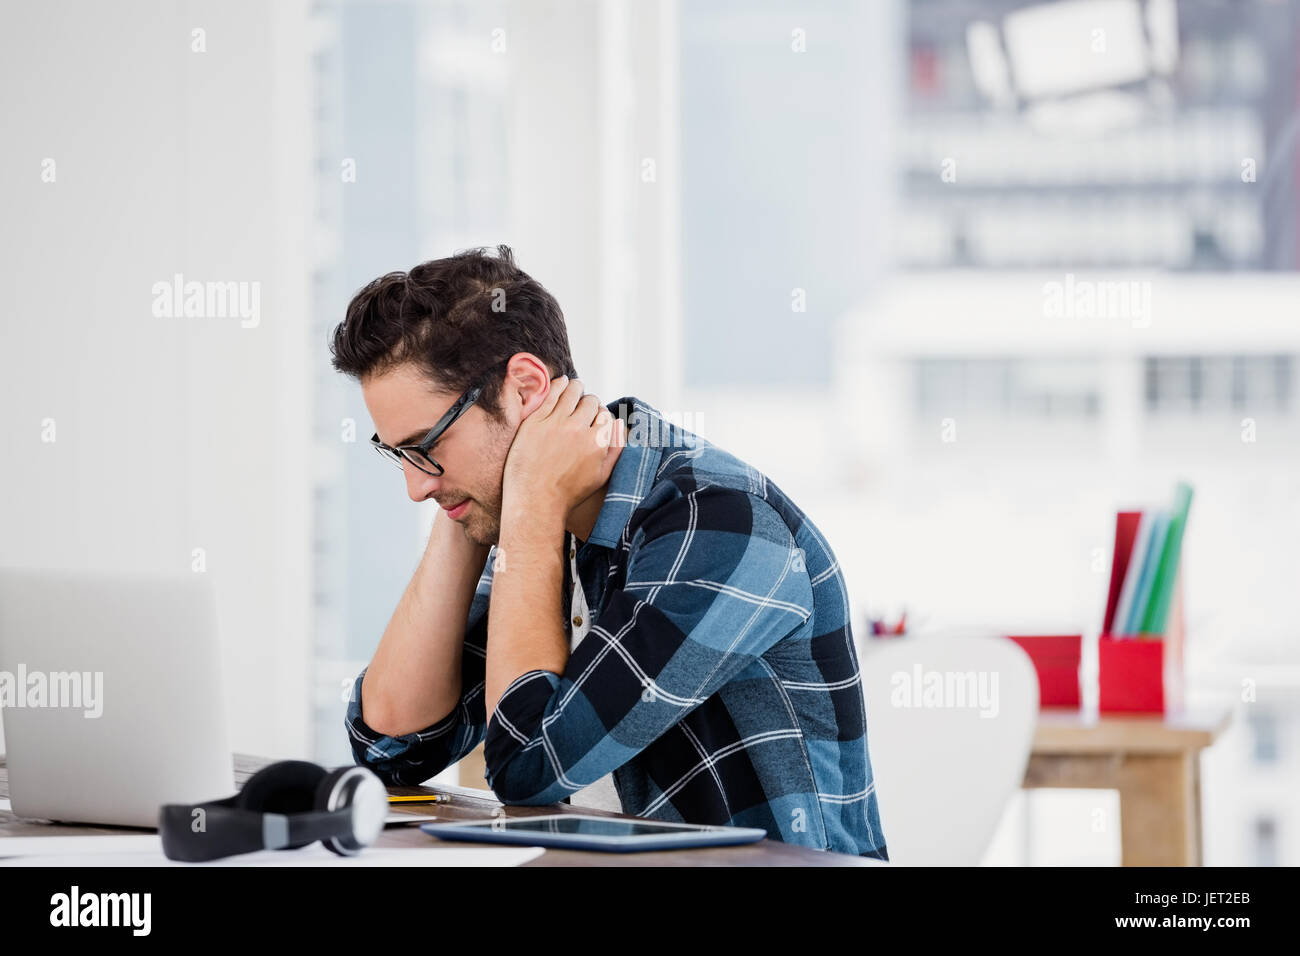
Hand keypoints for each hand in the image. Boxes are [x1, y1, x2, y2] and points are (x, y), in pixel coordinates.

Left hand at [501, 376, 625, 517]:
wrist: (535, 500)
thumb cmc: (570, 492)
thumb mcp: (602, 476)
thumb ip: (616, 449)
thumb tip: (622, 424)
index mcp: (597, 442)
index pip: (606, 415)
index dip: (601, 415)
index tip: (595, 418)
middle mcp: (579, 429)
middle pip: (590, 402)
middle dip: (590, 402)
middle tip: (585, 405)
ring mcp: (555, 423)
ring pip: (572, 393)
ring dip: (576, 387)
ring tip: (575, 386)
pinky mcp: (535, 421)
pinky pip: (551, 394)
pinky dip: (559, 385)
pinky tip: (561, 383)